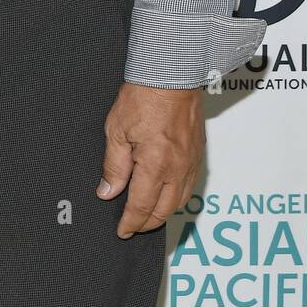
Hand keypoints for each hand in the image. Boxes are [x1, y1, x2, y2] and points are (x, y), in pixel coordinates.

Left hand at [97, 82, 203, 237]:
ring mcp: (191, 162)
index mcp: (156, 165)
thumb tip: (108, 193)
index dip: (130, 222)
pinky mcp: (199, 154)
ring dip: (163, 213)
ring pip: (180, 201)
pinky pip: (190, 186)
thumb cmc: (143, 97)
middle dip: (147, 223)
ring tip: (147, 216)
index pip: (142, 206)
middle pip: (164, 210)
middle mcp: (178, 168)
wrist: (172, 75)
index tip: (122, 231)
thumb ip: (114, 166)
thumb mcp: (116, 130)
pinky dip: (177, 197)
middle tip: (132, 227)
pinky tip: (167, 195)